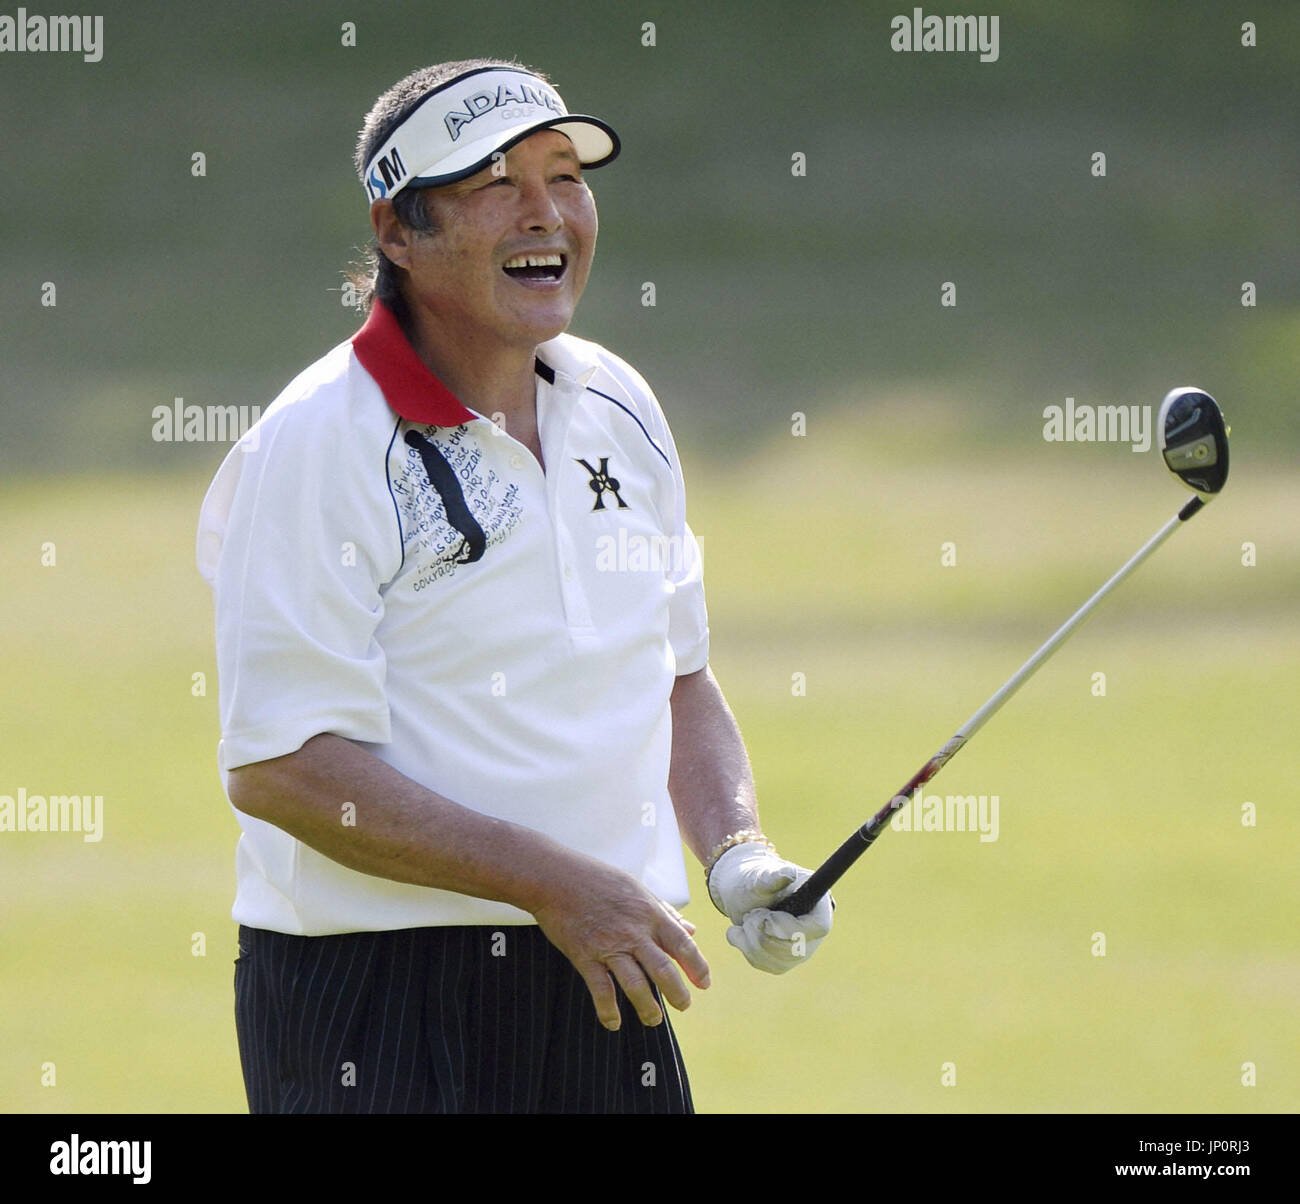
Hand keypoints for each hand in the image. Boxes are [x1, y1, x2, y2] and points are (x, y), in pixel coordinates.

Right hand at [530, 858, 710, 1029]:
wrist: (556, 878)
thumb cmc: (597, 879)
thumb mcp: (637, 888)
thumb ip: (665, 911)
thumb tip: (691, 930)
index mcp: (649, 913)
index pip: (682, 944)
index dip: (697, 966)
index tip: (704, 983)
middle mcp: (634, 932)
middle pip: (664, 969)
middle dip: (678, 993)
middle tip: (684, 1006)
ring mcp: (609, 946)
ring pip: (636, 985)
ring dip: (648, 1007)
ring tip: (654, 1020)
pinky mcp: (585, 957)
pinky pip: (601, 990)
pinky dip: (609, 1011)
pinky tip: (614, 1022)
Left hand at [707, 843, 833, 973]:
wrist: (741, 894)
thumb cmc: (754, 880)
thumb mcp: (760, 877)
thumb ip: (772, 877)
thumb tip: (788, 874)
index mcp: (818, 903)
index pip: (819, 927)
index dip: (791, 927)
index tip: (765, 919)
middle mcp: (815, 928)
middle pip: (797, 949)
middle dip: (764, 933)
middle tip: (749, 915)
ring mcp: (802, 947)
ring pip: (779, 961)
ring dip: (752, 941)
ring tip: (745, 920)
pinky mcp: (785, 960)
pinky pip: (767, 965)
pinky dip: (747, 949)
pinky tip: (740, 934)